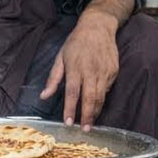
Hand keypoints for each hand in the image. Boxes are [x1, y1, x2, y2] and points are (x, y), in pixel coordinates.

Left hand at [41, 14, 119, 130]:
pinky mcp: (114, 71)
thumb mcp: (60, 57)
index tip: (68, 123)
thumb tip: (44, 96)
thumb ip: (53, 78)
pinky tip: (97, 102)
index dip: (70, 109)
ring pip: (101, 96)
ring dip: (95, 111)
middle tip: (84, 129)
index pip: (72, 93)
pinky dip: (102, 98)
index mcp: (75, 67)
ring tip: (90, 122)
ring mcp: (104, 71)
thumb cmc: (76, 42)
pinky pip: (107, 89)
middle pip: (89, 98)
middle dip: (87, 116)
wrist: (98, 27)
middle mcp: (91, 70)